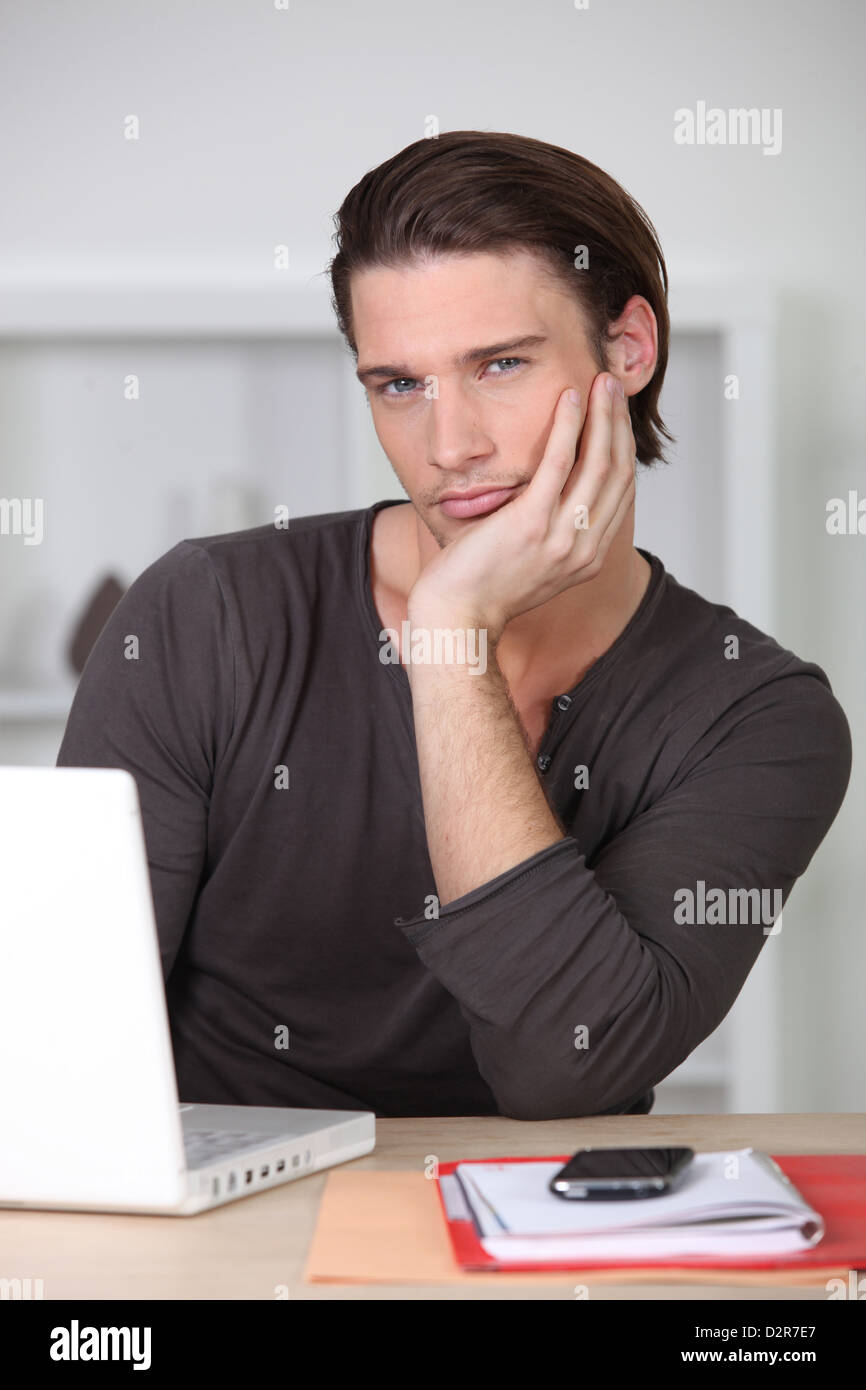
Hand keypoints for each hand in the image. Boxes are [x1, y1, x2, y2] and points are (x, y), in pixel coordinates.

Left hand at [407, 372, 637, 641]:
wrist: (457, 617)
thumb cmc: (483, 587)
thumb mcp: (533, 561)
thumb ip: (553, 530)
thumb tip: (554, 493)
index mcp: (587, 555)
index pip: (620, 492)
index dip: (622, 447)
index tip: (617, 415)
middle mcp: (583, 547)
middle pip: (618, 473)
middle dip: (620, 424)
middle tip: (614, 386)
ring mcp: (561, 537)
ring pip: (599, 464)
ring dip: (603, 416)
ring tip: (600, 383)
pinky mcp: (531, 523)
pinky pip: (558, 463)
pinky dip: (568, 426)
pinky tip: (570, 398)